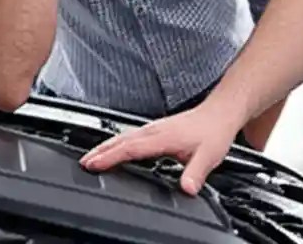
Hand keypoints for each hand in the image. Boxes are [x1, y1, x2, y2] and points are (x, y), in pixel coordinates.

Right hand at [79, 104, 243, 195]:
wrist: (220, 113)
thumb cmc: (214, 133)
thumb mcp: (209, 156)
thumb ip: (196, 172)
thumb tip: (187, 188)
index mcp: (163, 137)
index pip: (131, 148)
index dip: (111, 156)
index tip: (94, 163)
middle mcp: (155, 130)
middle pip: (120, 140)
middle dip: (100, 151)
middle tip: (82, 162)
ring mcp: (154, 128)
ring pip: (123, 136)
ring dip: (105, 146)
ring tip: (89, 157)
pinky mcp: (155, 129)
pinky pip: (129, 135)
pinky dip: (116, 142)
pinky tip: (111, 149)